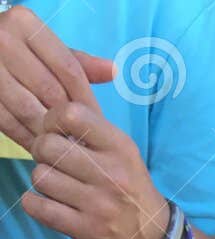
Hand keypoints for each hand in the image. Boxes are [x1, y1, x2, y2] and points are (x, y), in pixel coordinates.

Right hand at [0, 5, 110, 151]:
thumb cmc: (21, 50)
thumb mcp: (47, 48)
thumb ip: (78, 62)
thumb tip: (113, 71)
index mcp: (24, 24)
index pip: (68, 68)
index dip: (86, 99)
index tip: (98, 121)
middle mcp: (3, 41)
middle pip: (50, 92)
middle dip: (71, 120)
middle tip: (87, 141)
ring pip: (30, 111)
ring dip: (52, 135)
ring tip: (68, 149)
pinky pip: (9, 123)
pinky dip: (28, 139)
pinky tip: (43, 147)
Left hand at [23, 100, 169, 238]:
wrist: (153, 238)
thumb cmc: (128, 186)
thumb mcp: (120, 149)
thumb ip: (91, 121)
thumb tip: (61, 84)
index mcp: (119, 147)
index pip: (71, 114)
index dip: (52, 119)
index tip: (55, 131)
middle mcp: (112, 174)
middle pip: (49, 146)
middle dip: (41, 151)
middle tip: (50, 160)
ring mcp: (100, 205)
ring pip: (41, 177)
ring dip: (41, 180)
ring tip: (55, 185)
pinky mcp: (88, 230)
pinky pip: (40, 208)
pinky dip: (34, 204)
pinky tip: (46, 203)